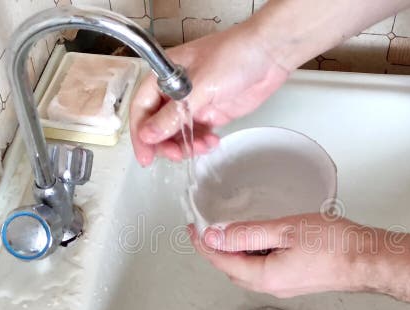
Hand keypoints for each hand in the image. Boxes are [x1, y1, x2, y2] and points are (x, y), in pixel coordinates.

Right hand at [129, 24, 290, 165]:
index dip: (140, 133)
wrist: (269, 54)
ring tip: (200, 147)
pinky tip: (211, 143)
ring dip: (184, 146)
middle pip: (158, 124)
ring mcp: (194, 102)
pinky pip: (198, 134)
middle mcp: (176, 90)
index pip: (142, 108)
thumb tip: (148, 134)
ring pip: (178, 133)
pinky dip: (201, 143)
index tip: (146, 156)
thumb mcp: (200, 86)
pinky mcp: (212, 112)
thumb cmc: (234, 55)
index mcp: (164, 75)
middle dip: (165, 143)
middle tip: (177, 155)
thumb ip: (173, 113)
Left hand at [188, 214, 387, 297]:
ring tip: (229, 230)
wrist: (368, 259)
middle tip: (205, 229)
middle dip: (215, 251)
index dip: (204, 244)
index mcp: (264, 276)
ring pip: (248, 270)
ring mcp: (285, 285)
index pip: (222, 261)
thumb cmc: (336, 246)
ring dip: (235, 253)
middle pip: (232, 270)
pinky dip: (253, 254)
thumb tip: (216, 236)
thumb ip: (248, 233)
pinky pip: (265, 269)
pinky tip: (260, 238)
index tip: (192, 227)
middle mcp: (272, 286)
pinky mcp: (297, 279)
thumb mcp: (286, 230)